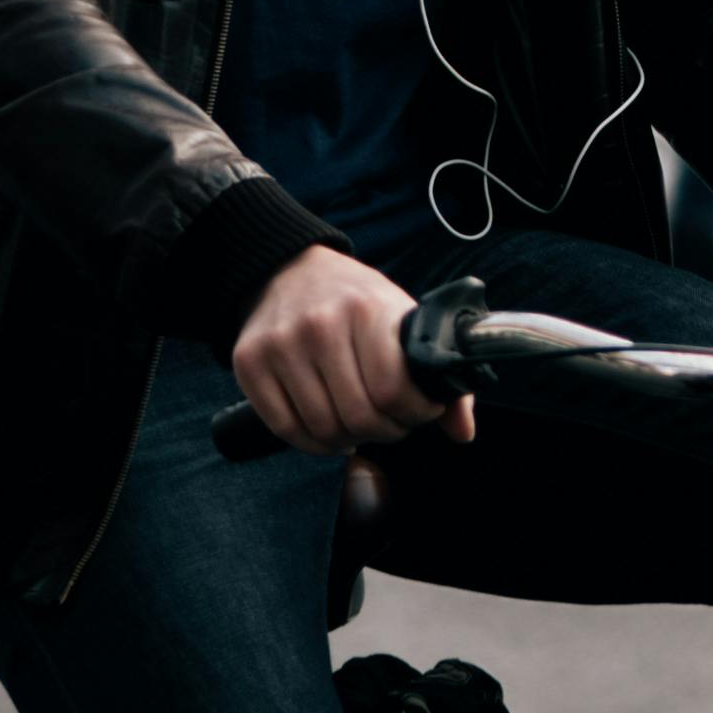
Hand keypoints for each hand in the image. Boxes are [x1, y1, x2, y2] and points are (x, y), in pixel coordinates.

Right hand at [227, 245, 471, 463]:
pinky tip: (329, 429)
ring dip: (349, 439)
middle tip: (390, 422)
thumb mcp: (403, 318)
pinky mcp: (249, 363)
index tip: (419, 410)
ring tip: (360, 424)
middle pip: (358, 416)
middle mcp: (319, 325)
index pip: (393, 390)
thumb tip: (463, 432)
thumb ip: (439, 374)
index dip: (414, 413)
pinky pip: (285, 429)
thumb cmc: (356, 302)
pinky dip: (312, 442)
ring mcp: (279, 344)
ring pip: (322, 429)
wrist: (288, 270)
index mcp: (366, 309)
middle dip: (385, 431)